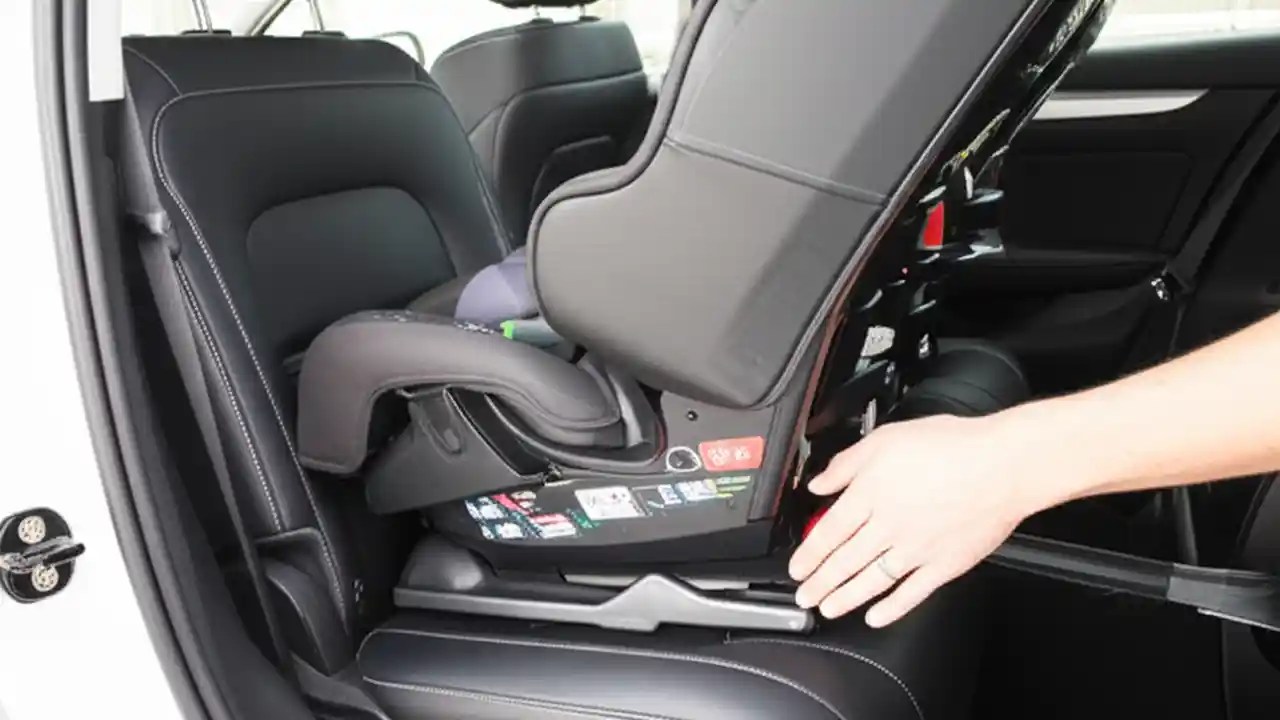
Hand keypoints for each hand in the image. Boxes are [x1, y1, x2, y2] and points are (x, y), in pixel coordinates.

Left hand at [788, 412, 1047, 626]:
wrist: (1003, 466)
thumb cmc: (951, 446)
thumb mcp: (886, 439)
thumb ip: (846, 464)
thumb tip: (819, 482)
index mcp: (870, 495)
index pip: (828, 532)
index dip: (809, 554)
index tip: (796, 568)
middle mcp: (889, 527)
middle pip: (845, 562)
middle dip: (819, 583)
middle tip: (804, 595)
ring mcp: (916, 550)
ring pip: (871, 582)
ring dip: (845, 598)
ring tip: (828, 608)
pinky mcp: (943, 565)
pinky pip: (911, 594)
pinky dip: (891, 609)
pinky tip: (876, 616)